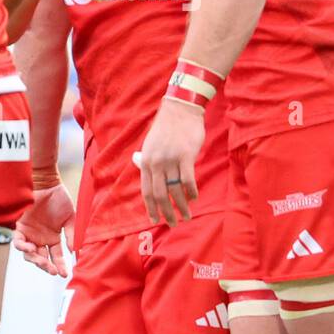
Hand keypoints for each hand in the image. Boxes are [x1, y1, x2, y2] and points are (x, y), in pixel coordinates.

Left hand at [13, 182, 74, 276]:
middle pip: (41, 259)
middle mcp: (40, 239)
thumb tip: (74, 252)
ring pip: (29, 254)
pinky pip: (18, 241)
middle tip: (52, 270)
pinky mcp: (20, 227)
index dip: (60, 266)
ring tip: (42, 261)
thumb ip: (72, 235)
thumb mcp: (70, 219)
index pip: (56, 257)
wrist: (47, 184)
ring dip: (35, 259)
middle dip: (46, 266)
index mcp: (53, 239)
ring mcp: (30, 234)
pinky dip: (23, 246)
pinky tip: (30, 248)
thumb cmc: (59, 198)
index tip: (64, 273)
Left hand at [138, 98, 204, 226]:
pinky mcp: (186, 156)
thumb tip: (139, 167)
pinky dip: (191, 192)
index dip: (150, 208)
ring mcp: (170, 160)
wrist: (180, 109)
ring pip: (175, 190)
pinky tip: (194, 198)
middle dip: (167, 212)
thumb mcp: (150, 143)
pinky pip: (188, 180)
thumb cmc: (167, 127)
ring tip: (187, 216)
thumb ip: (146, 158)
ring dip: (182, 206)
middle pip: (160, 195)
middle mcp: (156, 163)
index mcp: (146, 161)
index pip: (146, 191)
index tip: (155, 220)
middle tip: (173, 223)